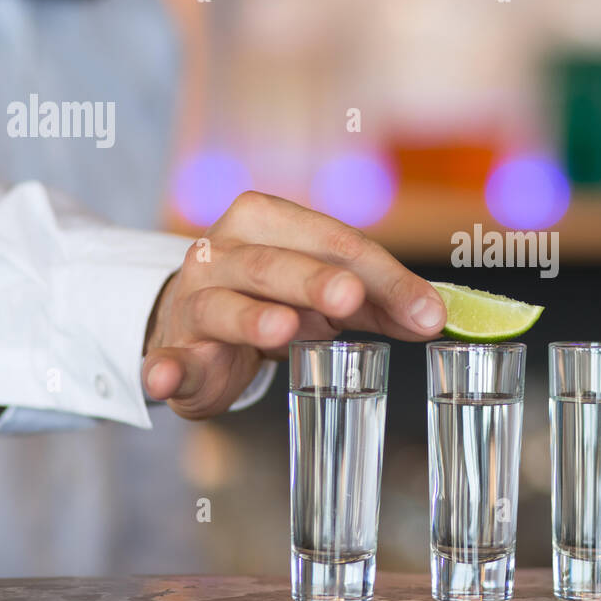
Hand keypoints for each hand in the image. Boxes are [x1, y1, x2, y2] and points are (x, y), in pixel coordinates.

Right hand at [141, 191, 444, 418]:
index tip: (427, 313)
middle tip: (349, 298)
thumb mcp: (328, 293)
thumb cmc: (273, 298)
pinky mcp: (172, 352)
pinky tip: (166, 379)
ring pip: (222, 307)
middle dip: (314, 281)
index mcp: (266, 221)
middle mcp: (223, 252)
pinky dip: (166, 370)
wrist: (193, 326)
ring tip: (282, 328)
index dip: (383, 277)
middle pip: (274, 265)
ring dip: (251, 317)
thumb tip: (435, 317)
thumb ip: (380, 302)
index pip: (332, 240)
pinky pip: (166, 361)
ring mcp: (194, 302)